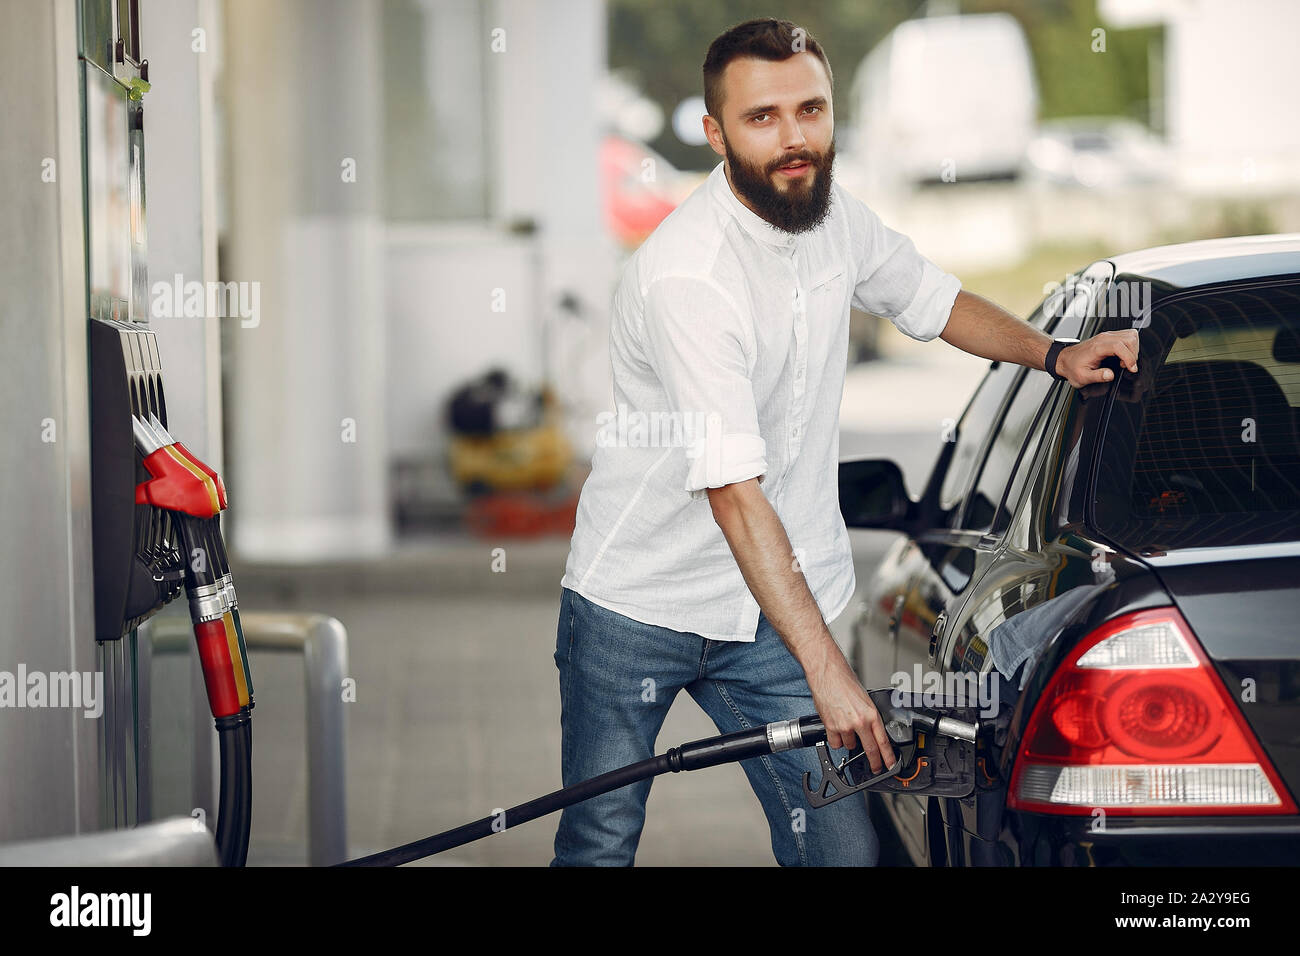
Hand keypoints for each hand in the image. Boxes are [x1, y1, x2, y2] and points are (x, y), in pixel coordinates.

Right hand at [805, 648, 896, 772]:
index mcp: (871, 713)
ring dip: (849, 741)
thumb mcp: (864, 698)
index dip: (889, 756)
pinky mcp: (830, 727)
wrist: (827, 673)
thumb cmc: (844, 681)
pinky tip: (836, 730)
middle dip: (874, 763)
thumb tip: (871, 729)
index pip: (883, 741)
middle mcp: (859, 722)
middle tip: (876, 768)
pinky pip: (835, 743)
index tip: (891, 764)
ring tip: (846, 728)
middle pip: (870, 750)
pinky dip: (836, 739)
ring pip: (850, 745)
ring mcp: (844, 726)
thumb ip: (868, 715)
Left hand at [1056, 329, 1139, 387]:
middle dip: (1133, 354)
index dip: (1129, 357)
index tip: (1131, 368)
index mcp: (1097, 347)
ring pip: (1130, 335)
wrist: (1064, 360)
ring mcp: (1106, 336)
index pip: (1120, 346)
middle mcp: (1103, 338)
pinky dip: (1130, 345)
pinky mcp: (1108, 337)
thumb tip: (1110, 375)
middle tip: (1126, 365)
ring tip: (1125, 360)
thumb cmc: (1072, 367)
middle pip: (1129, 338)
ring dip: (1133, 349)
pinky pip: (1127, 335)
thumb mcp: (1082, 377)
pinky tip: (1123, 355)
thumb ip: (1097, 376)